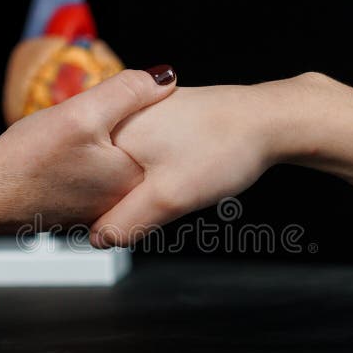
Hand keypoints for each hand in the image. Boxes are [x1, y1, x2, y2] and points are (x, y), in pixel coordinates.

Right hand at [0, 68, 175, 266]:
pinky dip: (101, 160)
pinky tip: (83, 148)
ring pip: (126, 165)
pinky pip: (103, 177)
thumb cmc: (26, 160)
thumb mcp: (81, 114)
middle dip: (150, 130)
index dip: (169, 112)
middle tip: (144, 104)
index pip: (170, 139)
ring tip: (110, 123)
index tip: (174, 95)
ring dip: (123, 145)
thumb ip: (127, 92)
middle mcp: (125, 201)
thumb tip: (167, 76)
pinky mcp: (80, 209)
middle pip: (151, 155)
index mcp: (135, 180)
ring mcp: (102, 208)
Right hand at [89, 81, 296, 246]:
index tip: (120, 220)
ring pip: (124, 166)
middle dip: (122, 197)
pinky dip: (154, 171)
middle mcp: (120, 115)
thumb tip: (98, 239)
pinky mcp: (162, 117)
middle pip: (101, 174)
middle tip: (163, 200)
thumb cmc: (223, 149)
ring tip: (179, 183)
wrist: (271, 120)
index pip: (81, 180)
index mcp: (111, 130)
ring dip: (140, 186)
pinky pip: (143, 154)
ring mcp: (141, 113)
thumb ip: (125, 221)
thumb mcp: (168, 197)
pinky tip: (181, 173)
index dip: (95, 208)